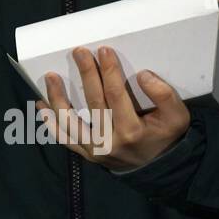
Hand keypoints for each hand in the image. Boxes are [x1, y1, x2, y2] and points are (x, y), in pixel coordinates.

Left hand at [35, 45, 190, 170]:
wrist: (159, 169)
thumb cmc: (166, 136)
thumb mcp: (177, 116)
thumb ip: (164, 95)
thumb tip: (143, 75)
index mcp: (132, 131)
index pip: (115, 95)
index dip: (109, 71)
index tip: (103, 50)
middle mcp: (110, 142)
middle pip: (93, 102)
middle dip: (86, 74)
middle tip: (78, 51)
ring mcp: (95, 150)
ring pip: (70, 123)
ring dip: (57, 98)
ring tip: (50, 77)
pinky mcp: (87, 155)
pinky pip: (65, 139)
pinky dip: (51, 124)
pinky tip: (41, 107)